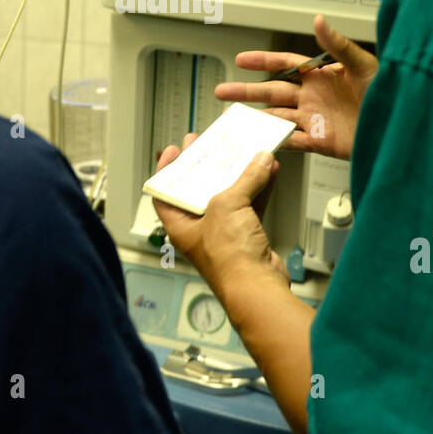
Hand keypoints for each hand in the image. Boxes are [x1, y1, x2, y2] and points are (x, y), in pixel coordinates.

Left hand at [150, 135, 286, 295]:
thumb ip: (244, 180)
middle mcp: (199, 229)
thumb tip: (259, 162)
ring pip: (230, 196)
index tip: (175, 151)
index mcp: (180, 225)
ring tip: (243, 152)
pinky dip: (260, 188)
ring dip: (239, 174)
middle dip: (206, 167)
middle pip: (199, 191)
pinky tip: (268, 172)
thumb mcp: (227, 206)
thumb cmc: (228, 260)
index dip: (167, 170)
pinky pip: (251, 205)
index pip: (164, 193)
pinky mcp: (246, 236)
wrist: (256, 287)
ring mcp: (224, 233)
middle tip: (209, 146)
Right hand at [213, 14, 376, 160]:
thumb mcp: (365, 65)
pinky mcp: (322, 142)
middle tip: (223, 90)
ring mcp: (317, 119)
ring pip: (277, 116)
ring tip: (233, 117)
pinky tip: (260, 139)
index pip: (286, 65)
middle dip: (247, 91)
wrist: (403, 127)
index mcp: (323, 75)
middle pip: (273, 91)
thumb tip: (319, 20)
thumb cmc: (392, 92)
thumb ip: (338, 45)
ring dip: (256, 116)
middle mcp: (316, 96)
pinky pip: (293, 141)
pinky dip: (276, 141)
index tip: (241, 59)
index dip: (263, 61)